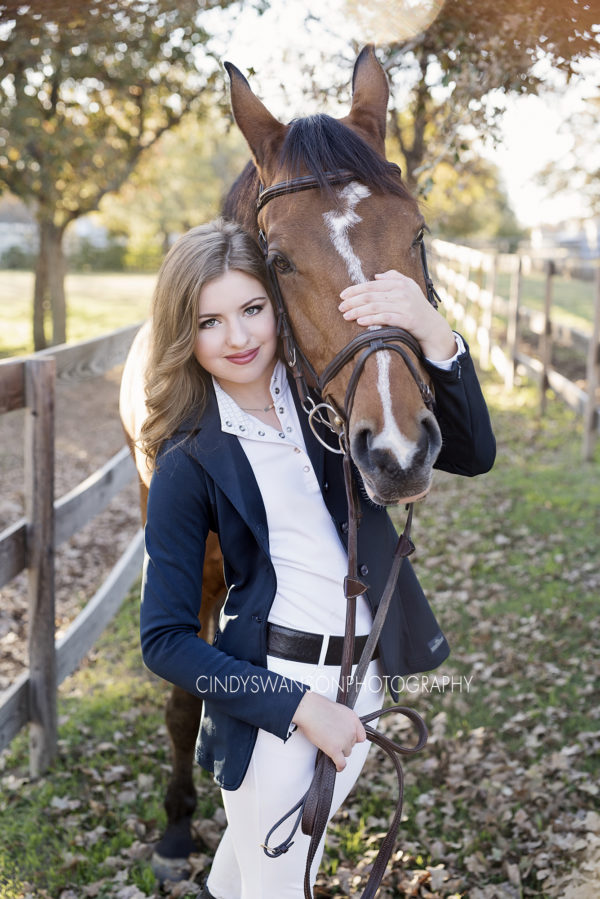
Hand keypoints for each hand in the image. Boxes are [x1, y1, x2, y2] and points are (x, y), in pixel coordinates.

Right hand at [292, 691, 365, 771]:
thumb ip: (344, 721)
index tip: (347, 739)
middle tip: (331, 739)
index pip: (361, 736)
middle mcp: (352, 730)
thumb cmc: (318, 707)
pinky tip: (337, 767)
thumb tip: (340, 729)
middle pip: (352, 745)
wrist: (309, 710)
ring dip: (339, 752)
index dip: (353, 739)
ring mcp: (344, 740)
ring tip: (328, 746)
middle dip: (343, 744)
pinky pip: (341, 763)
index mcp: (353, 719)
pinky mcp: (335, 749)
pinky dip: (339, 766)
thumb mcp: (338, 710)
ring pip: (346, 753)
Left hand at [339, 270, 456, 361]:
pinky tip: (360, 321)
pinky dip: (371, 319)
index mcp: (400, 283)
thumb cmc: (417, 306)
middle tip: (340, 307)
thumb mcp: (409, 288)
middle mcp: (402, 292)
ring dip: (357, 311)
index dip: (355, 290)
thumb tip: (376, 276)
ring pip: (375, 307)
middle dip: (353, 301)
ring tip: (346, 315)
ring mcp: (405, 306)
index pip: (372, 285)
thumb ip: (394, 278)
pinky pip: (385, 318)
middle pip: (370, 296)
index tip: (342, 295)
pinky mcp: (407, 319)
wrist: (432, 326)